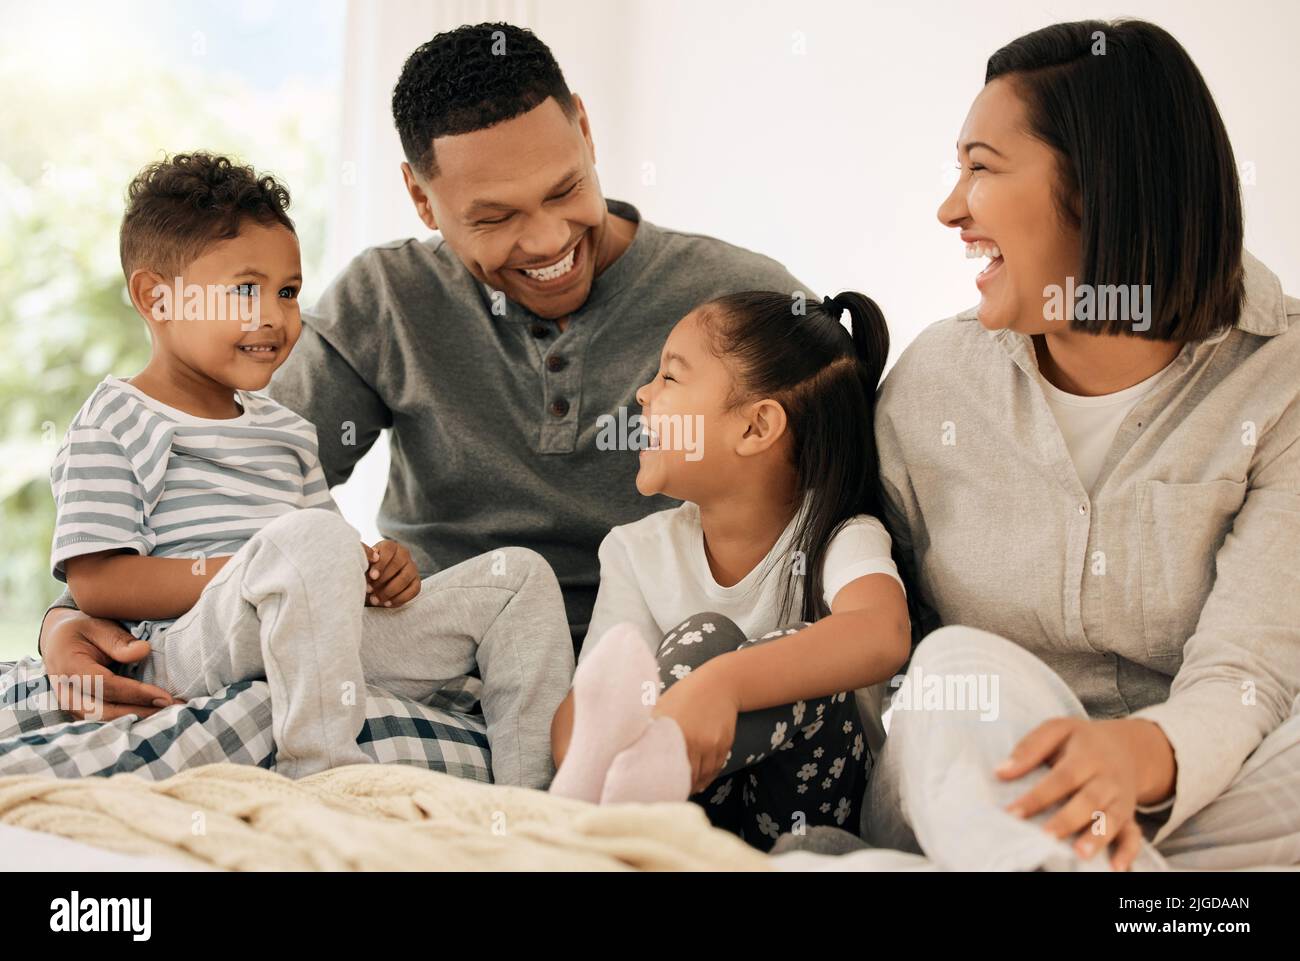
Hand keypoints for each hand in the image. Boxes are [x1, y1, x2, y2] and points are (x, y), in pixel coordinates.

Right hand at [39, 608, 178, 720]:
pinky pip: (104, 721)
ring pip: (104, 721)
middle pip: (104, 711)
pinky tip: (153, 717)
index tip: (165, 697)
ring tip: (169, 717)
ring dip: (137, 721)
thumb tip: (143, 651)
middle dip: (141, 713)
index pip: (106, 685)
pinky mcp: (80, 712)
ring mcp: (70, 706)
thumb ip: (118, 641)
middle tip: (174, 710)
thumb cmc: (82, 631)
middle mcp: (66, 692)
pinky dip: (129, 721)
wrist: (58, 641)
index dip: (136, 693)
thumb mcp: (98, 626)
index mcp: (69, 666)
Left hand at [362, 540, 420, 607]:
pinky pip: (413, 590)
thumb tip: (370, 557)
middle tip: (369, 590)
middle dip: (382, 580)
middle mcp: (404, 554)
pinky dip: (399, 599)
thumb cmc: (366, 571)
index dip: (380, 564)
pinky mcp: (416, 582)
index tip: (372, 576)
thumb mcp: (363, 563)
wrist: (374, 583)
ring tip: (375, 600)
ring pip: (405, 578)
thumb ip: (364, 558)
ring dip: (389, 591)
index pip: (388, 550)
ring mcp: (412, 568)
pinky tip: (387, 604)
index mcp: (390, 546)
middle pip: (397, 564)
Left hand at [652, 662, 741, 793]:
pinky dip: (706, 778)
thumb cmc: (684, 695)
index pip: (667, 769)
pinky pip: (715, 769)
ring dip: (693, 785)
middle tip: (666, 792)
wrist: (718, 684)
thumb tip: (625, 748)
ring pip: (702, 776)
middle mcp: (694, 741)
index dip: (662, 782)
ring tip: (681, 788)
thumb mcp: (661, 708)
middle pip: (686, 777)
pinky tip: (697, 781)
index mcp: (673, 733)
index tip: (653, 788)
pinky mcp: (724, 745)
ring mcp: (711, 744)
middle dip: (677, 786)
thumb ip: (648, 730)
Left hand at [997, 717, 1174, 870]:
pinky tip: (1116, 868)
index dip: (1038, 796)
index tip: (1013, 814)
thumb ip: (1029, 748)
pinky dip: (1128, 852)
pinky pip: (1134, 835)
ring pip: (1112, 819)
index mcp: (1087, 755)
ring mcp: (1120, 798)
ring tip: (1080, 854)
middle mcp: (1107, 778)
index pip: (1062, 777)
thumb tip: (1001, 772)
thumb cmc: (1080, 740)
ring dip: (1097, 838)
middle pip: (1089, 800)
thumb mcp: (1057, 729)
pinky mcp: (1129, 815)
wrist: (1126, 746)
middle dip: (1067, 820)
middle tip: (1045, 837)